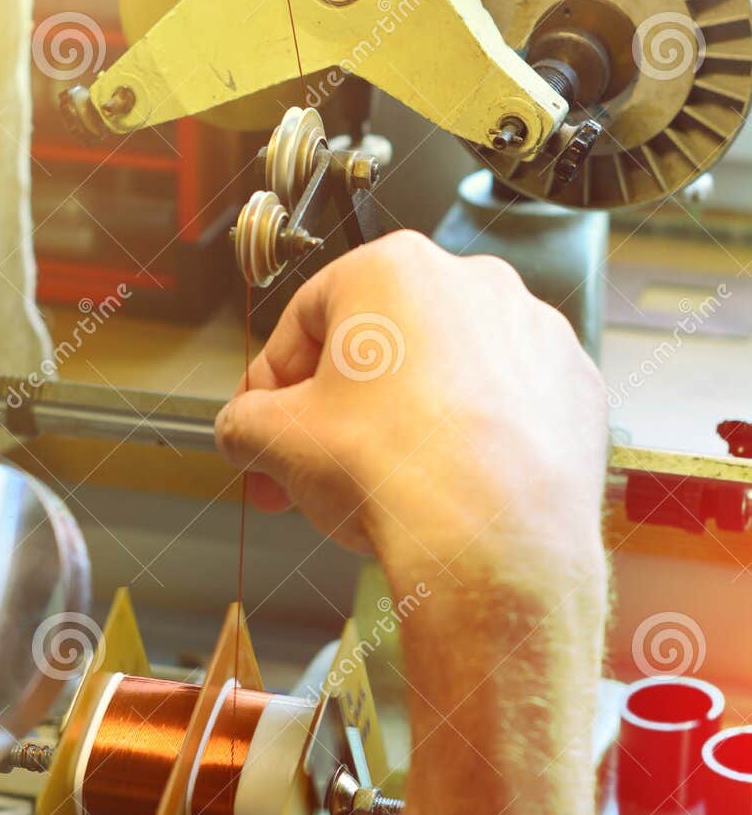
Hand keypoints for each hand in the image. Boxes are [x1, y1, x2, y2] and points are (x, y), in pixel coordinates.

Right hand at [215, 232, 608, 588]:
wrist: (494, 544)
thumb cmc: (393, 472)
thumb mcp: (277, 442)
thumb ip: (243, 422)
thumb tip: (241, 429)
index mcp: (393, 270)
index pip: (305, 319)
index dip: (271, 382)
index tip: (262, 424)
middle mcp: (472, 283)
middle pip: (380, 344)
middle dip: (339, 407)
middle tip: (310, 466)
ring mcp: (534, 333)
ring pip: (447, 371)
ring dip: (408, 418)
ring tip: (382, 483)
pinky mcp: (574, 387)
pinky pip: (505, 405)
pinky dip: (475, 437)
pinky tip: (449, 486)